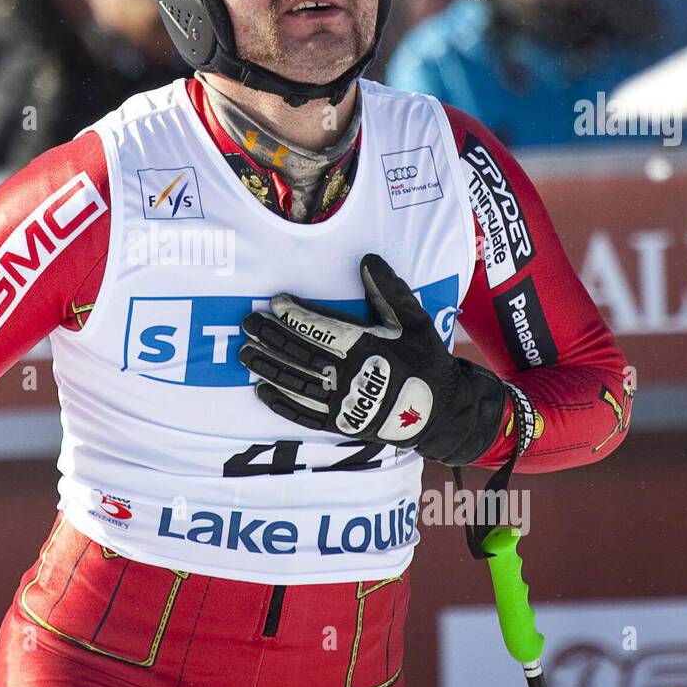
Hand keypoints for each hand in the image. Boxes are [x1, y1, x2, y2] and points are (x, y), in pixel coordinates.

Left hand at [238, 254, 507, 464]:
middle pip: (302, 354)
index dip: (296, 316)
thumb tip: (367, 260)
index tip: (275, 303)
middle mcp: (351, 376)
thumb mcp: (415, 321)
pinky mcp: (341, 425)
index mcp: (368, 349)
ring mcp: (344, 404)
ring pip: (297, 384)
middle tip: (247, 323)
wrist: (442, 412)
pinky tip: (262, 391)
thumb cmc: (427, 360)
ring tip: (245, 354)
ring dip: (268, 368)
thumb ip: (390, 291)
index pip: (322, 329)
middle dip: (271, 337)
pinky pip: (305, 416)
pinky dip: (282, 404)